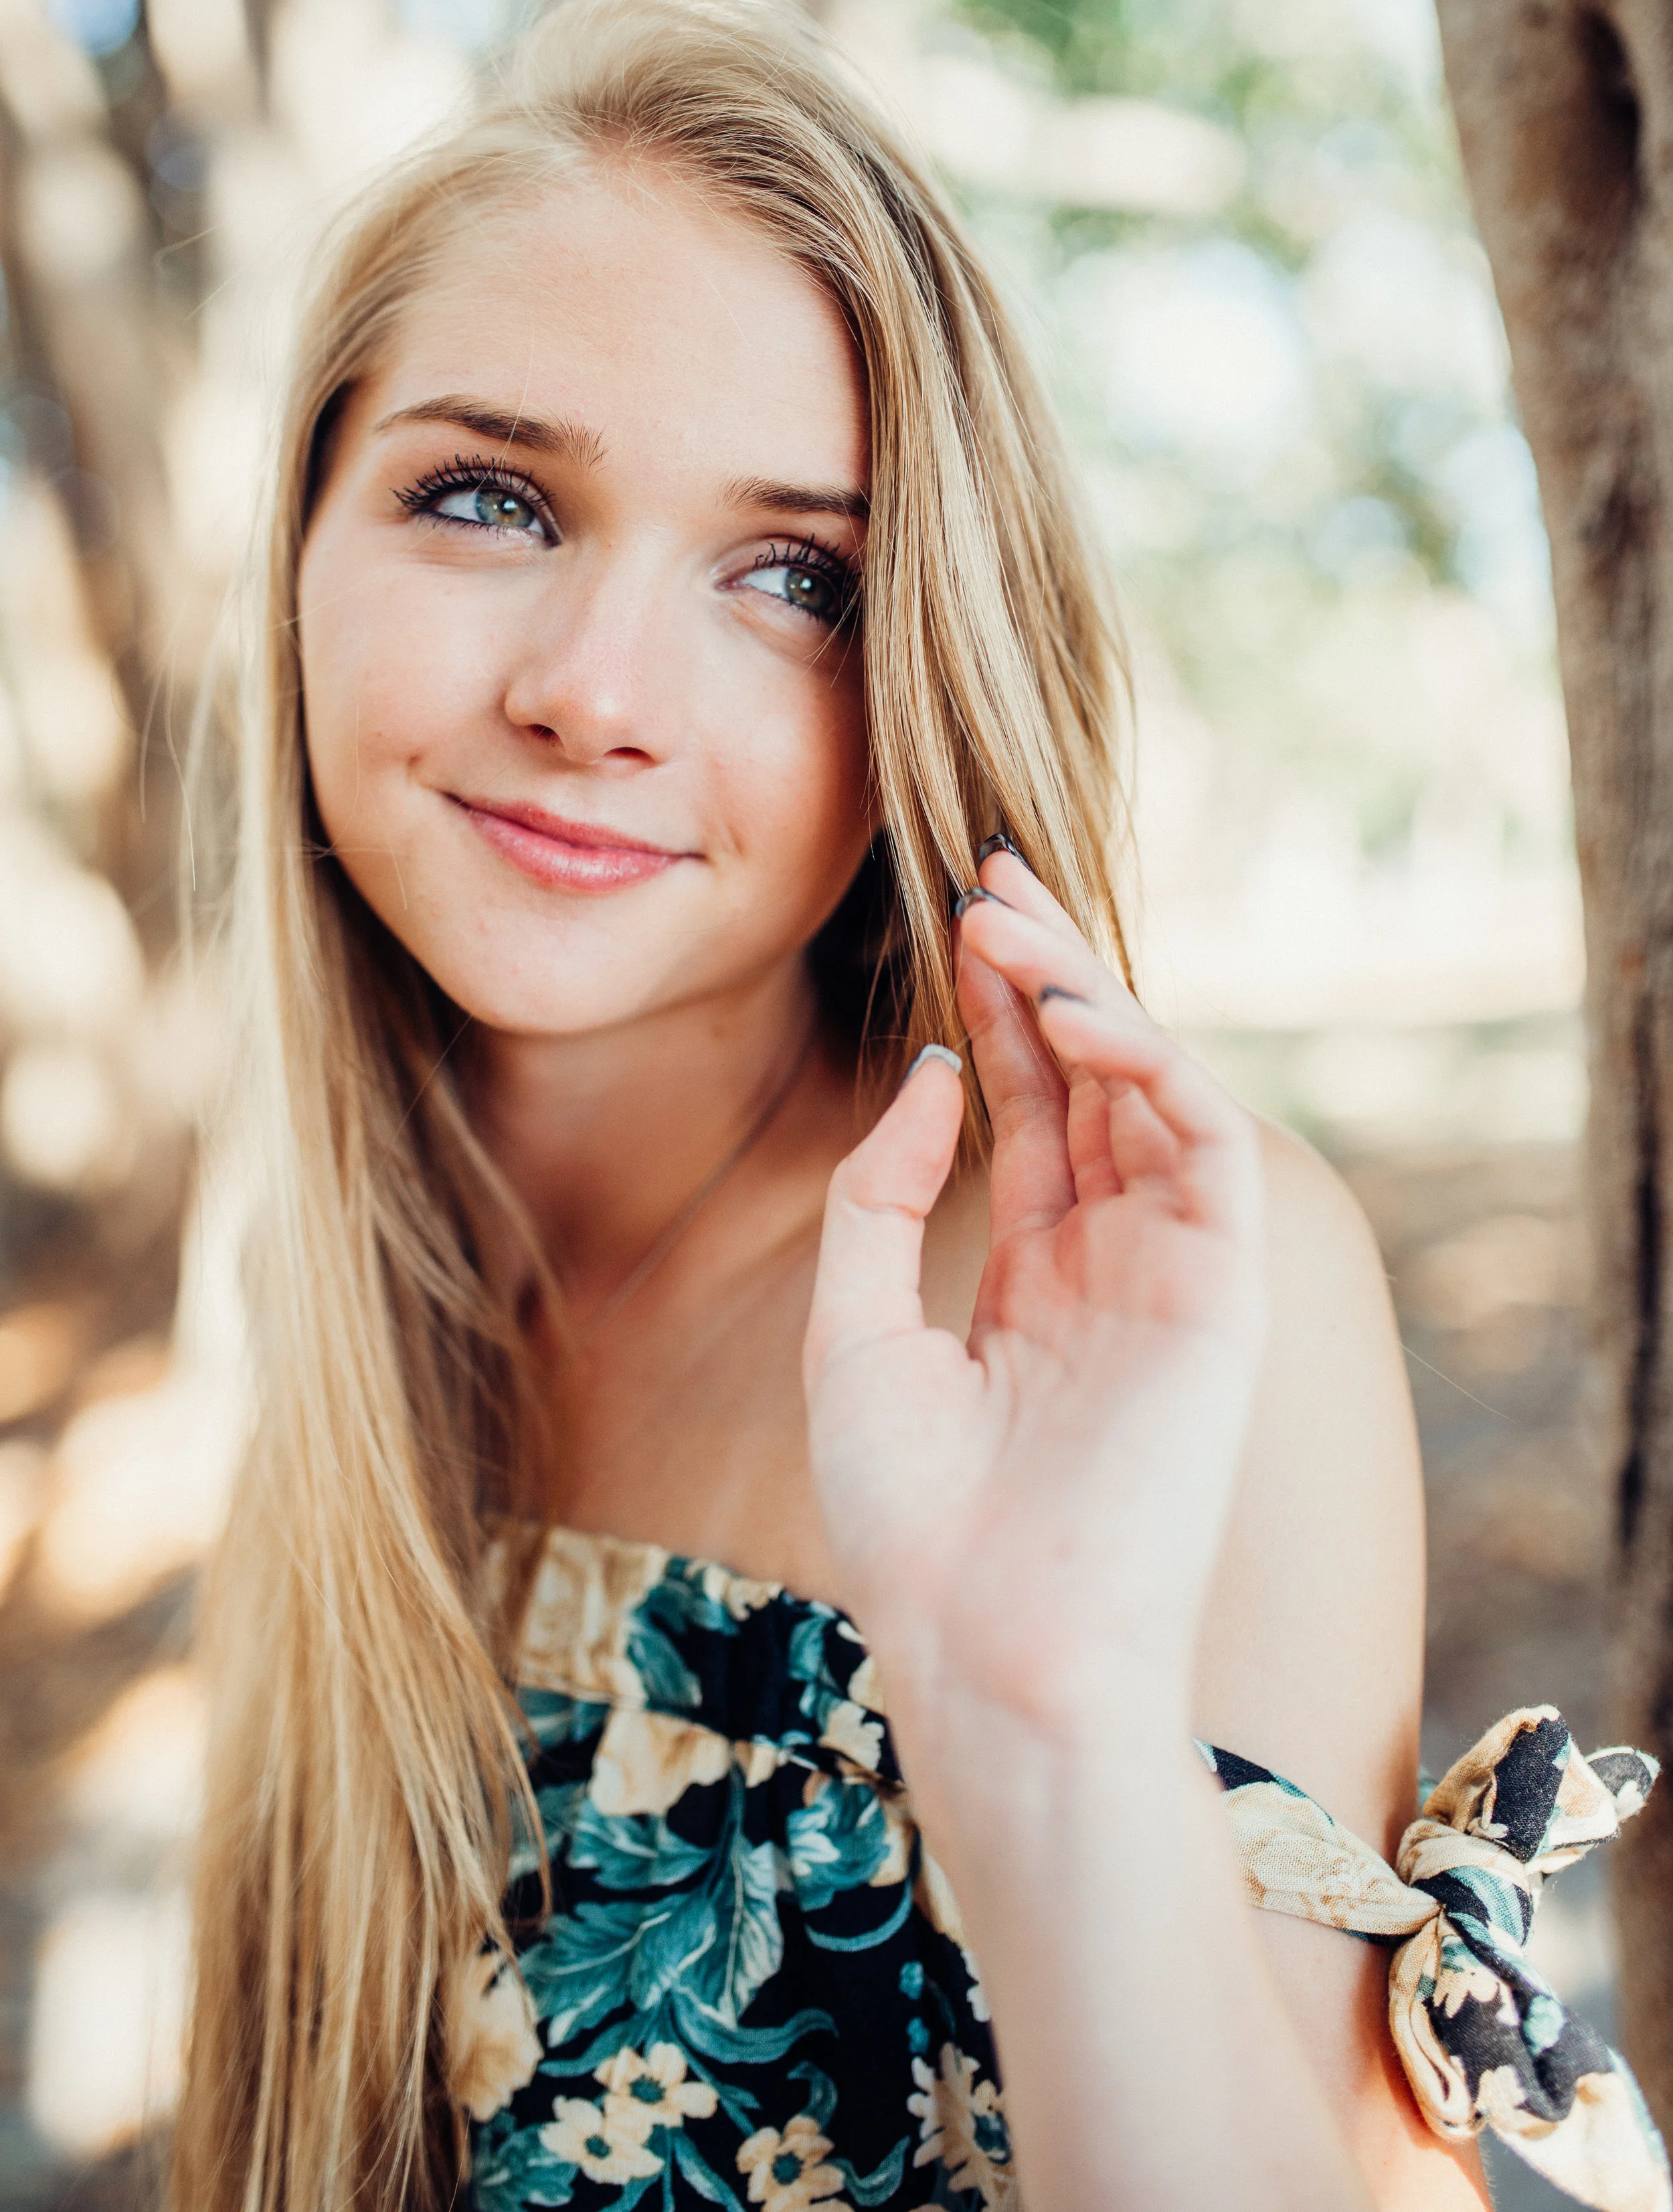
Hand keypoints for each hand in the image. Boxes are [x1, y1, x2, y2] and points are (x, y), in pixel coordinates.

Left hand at [803, 847, 1266, 1756]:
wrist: (985, 1648)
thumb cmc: (913, 1520)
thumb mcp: (855, 1331)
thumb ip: (882, 1195)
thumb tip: (935, 1069)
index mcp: (1036, 1282)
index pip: (1031, 1112)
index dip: (1002, 1012)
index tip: (961, 915)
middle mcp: (1112, 1265)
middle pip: (1092, 1082)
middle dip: (1048, 971)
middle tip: (992, 872)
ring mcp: (1173, 1275)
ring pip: (1153, 1092)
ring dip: (1090, 995)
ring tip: (1009, 920)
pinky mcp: (1225, 1292)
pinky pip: (1209, 1146)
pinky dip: (1152, 1064)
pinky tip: (1075, 1011)